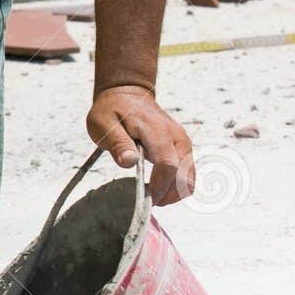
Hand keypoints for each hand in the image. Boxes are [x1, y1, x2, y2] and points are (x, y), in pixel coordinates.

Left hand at [87, 84, 193, 205]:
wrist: (127, 93)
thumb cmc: (113, 109)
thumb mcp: (104, 123)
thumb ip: (118, 143)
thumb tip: (129, 162)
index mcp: (158, 132)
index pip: (168, 165)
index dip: (159, 185)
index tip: (146, 196)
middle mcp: (177, 138)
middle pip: (184, 176)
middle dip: (168, 194)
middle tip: (148, 201)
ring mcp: (183, 143)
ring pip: (190, 178)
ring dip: (174, 192)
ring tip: (153, 196)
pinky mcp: (183, 148)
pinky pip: (188, 173)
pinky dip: (177, 186)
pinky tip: (159, 187)